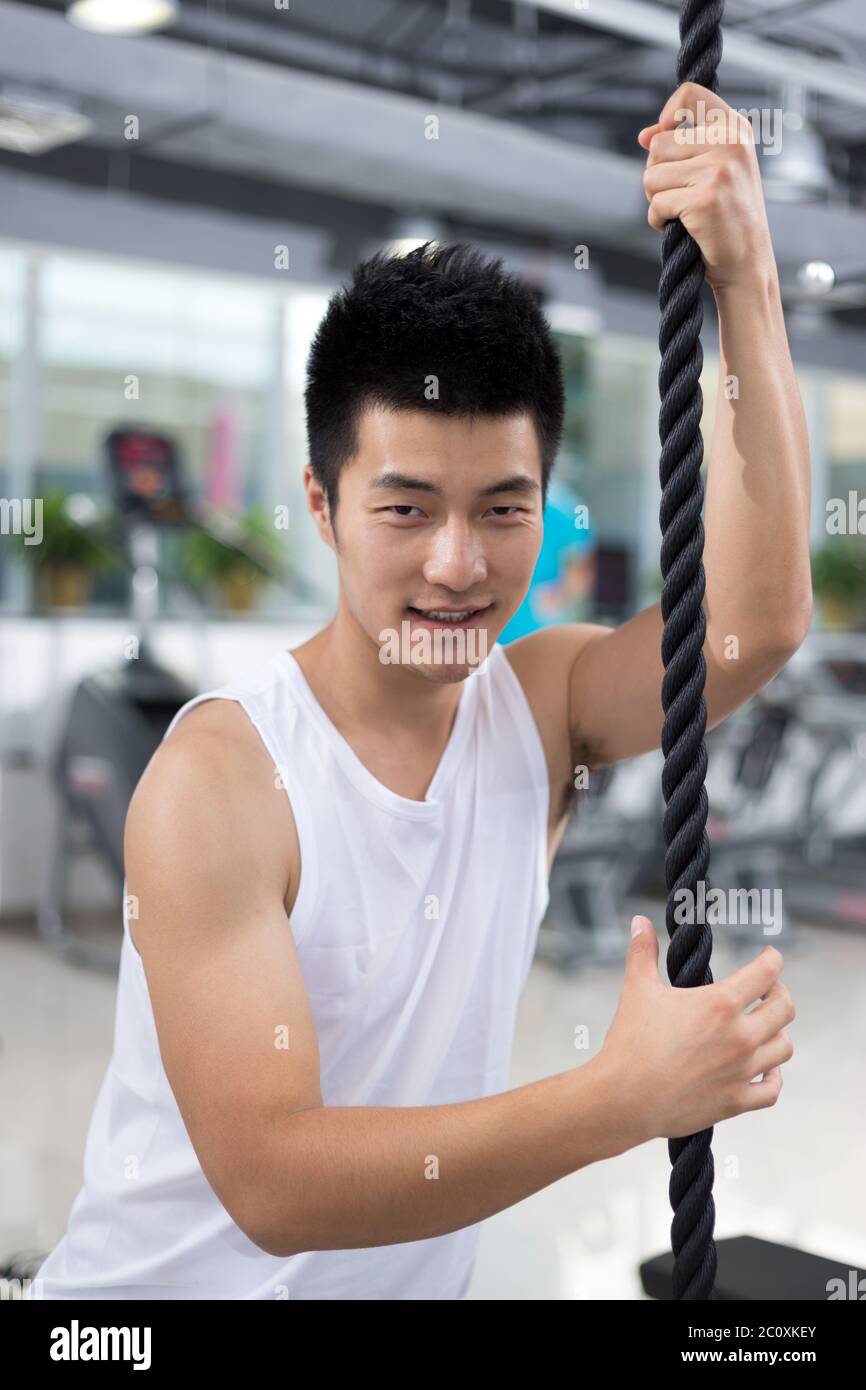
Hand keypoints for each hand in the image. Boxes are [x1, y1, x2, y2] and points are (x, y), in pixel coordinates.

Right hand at [599, 916, 794, 1141]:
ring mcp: (742, 1072)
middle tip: (767, 990)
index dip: (772, 958)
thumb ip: (643, 951)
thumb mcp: (637, 989)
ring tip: (762, 1026)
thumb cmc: (629, 1041)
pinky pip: (773, 1089)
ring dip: (777, 1032)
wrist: (623, 1099)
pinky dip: (773, 1076)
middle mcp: (740, 1036)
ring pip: (784, 1048)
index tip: (769, 955)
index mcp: (720, 1004)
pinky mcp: (737, 1102)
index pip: (767, 972)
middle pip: (785, 1008)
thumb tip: (639, 921)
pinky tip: (764, 1067)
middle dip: (779, 993)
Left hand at [638, 81, 776, 292]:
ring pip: (651, 176)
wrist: (748, 263)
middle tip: (681, 195)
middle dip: (658, 175)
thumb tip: (644, 136)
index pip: (689, 94)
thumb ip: (682, 146)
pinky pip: (655, 203)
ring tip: (683, 212)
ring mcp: (719, 170)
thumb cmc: (727, 216)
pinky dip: (659, 220)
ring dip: (657, 200)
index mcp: (735, 128)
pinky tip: (681, 227)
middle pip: (658, 145)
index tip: (664, 137)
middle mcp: (730, 143)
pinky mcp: (704, 199)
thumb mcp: (715, 169)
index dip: (666, 116)